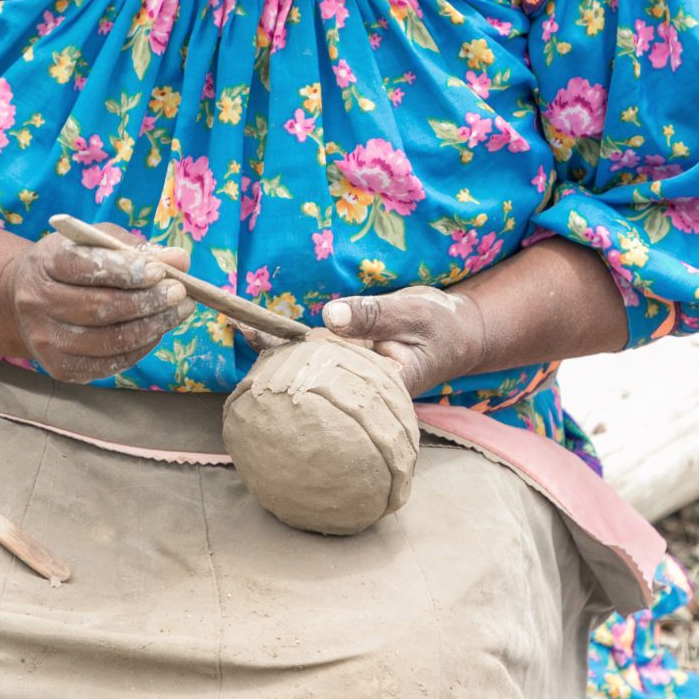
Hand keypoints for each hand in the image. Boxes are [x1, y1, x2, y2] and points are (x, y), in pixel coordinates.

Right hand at [0, 224, 195, 382]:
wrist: (27, 299)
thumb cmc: (74, 263)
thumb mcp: (98, 243)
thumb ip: (137, 249)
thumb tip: (179, 260)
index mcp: (45, 263)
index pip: (83, 267)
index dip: (124, 270)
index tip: (159, 271)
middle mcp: (37, 303)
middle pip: (98, 308)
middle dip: (146, 302)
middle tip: (180, 293)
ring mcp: (46, 340)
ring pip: (107, 341)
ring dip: (151, 327)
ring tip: (179, 311)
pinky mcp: (60, 368)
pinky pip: (108, 364)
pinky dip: (140, 349)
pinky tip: (157, 331)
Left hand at [234, 284, 483, 398]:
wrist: (457, 332)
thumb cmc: (441, 325)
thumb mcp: (412, 313)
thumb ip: (373, 315)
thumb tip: (329, 317)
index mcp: (379, 386)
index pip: (333, 380)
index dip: (298, 369)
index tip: (271, 354)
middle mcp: (358, 386)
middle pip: (311, 376)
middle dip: (276, 358)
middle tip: (243, 327)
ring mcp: (350, 373)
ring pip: (308, 364)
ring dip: (276, 346)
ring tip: (241, 324)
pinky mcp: (346, 358)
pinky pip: (314, 351)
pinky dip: (289, 340)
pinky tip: (261, 329)